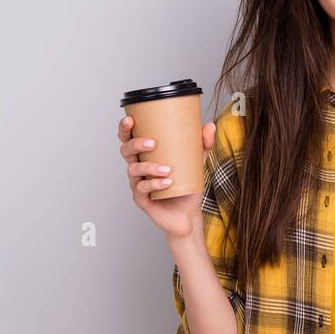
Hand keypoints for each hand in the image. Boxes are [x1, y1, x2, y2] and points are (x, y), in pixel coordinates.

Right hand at [118, 114, 215, 239]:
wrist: (189, 214)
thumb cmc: (187, 186)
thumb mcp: (198, 162)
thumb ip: (203, 144)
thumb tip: (209, 126)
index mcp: (145, 155)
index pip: (128, 138)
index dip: (125, 129)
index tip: (130, 119)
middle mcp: (138, 168)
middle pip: (126, 151)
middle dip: (135, 144)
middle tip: (152, 143)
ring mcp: (138, 184)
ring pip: (134, 170)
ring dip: (149, 167)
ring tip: (167, 169)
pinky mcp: (142, 200)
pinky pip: (142, 189)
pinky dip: (155, 184)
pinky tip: (167, 183)